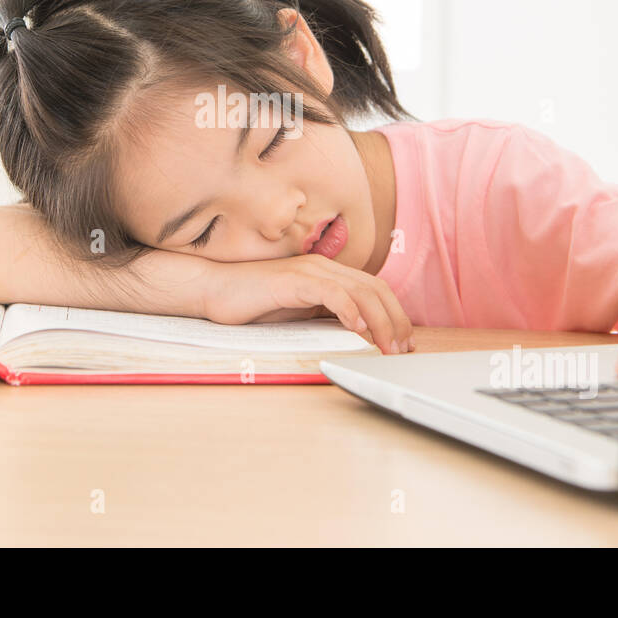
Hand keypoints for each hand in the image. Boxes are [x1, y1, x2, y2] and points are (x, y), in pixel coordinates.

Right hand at [198, 254, 415, 354]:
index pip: (374, 289)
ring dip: (380, 321)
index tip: (403, 342)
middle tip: (402, 350)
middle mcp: (323, 268)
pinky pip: (330, 293)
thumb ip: (323, 318)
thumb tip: (354, 337)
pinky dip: (349, 310)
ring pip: (360, 292)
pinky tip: (358, 329)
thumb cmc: (250, 304)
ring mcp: (308, 271)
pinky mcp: (292, 280)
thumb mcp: (296, 313)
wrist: (213, 289)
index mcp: (326, 274)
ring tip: (387, 347)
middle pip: (375, 289)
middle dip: (396, 320)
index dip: (395, 314)